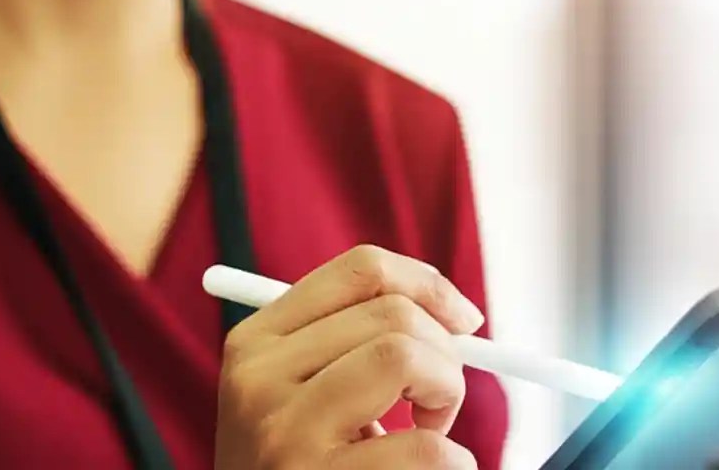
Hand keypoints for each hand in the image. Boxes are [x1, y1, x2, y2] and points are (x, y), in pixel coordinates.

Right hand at [212, 245, 485, 468]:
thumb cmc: (301, 466)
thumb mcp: (304, 394)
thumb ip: (357, 342)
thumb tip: (460, 316)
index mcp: (254, 342)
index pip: (361, 270)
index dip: (428, 284)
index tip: (464, 320)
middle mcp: (257, 380)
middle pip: (394, 315)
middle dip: (443, 355)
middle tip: (437, 403)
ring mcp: (283, 435)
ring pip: (406, 358)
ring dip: (447, 397)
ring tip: (430, 434)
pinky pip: (428, 449)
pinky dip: (454, 462)